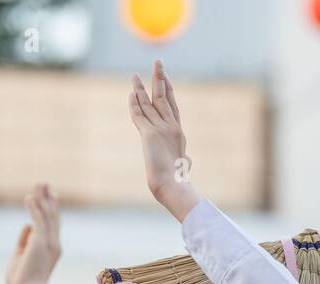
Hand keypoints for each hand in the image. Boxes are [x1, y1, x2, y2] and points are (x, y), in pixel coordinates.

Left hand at [6, 183, 62, 283]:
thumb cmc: (22, 280)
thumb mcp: (21, 256)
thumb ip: (24, 240)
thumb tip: (26, 226)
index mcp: (50, 248)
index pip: (52, 225)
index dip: (51, 209)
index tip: (50, 196)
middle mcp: (53, 243)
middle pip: (53, 216)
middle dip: (48, 199)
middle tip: (45, 184)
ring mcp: (48, 242)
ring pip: (47, 215)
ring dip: (42, 198)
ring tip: (39, 184)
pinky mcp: (40, 242)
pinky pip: (38, 220)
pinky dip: (34, 207)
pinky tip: (29, 197)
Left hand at [128, 61, 200, 221]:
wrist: (173, 184)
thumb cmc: (179, 180)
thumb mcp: (183, 166)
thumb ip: (184, 160)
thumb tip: (188, 163)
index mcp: (178, 133)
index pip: (172, 106)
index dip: (169, 91)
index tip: (166, 78)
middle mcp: (170, 127)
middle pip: (163, 98)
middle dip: (160, 79)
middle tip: (157, 63)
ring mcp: (160, 129)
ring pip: (149, 103)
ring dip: (141, 87)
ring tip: (134, 75)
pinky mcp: (149, 134)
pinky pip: (139, 115)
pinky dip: (134, 104)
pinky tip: (131, 93)